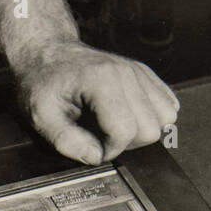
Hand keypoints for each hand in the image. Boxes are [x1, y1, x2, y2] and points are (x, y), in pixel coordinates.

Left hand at [11, 41, 179, 164]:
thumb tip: (94, 157)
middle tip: (101, 138)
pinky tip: (127, 117)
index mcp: (102, 81)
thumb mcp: (42, 115)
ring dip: (141, 132)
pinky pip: (168, 105)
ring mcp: (140, 72)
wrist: (49, 53)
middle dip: (126, 144)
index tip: (90, 146)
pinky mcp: (146, 75)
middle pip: (150, 129)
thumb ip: (66, 140)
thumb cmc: (44, 83)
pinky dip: (152, 118)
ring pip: (166, 119)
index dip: (108, 150)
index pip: (125, 132)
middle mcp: (127, 73)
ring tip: (114, 128)